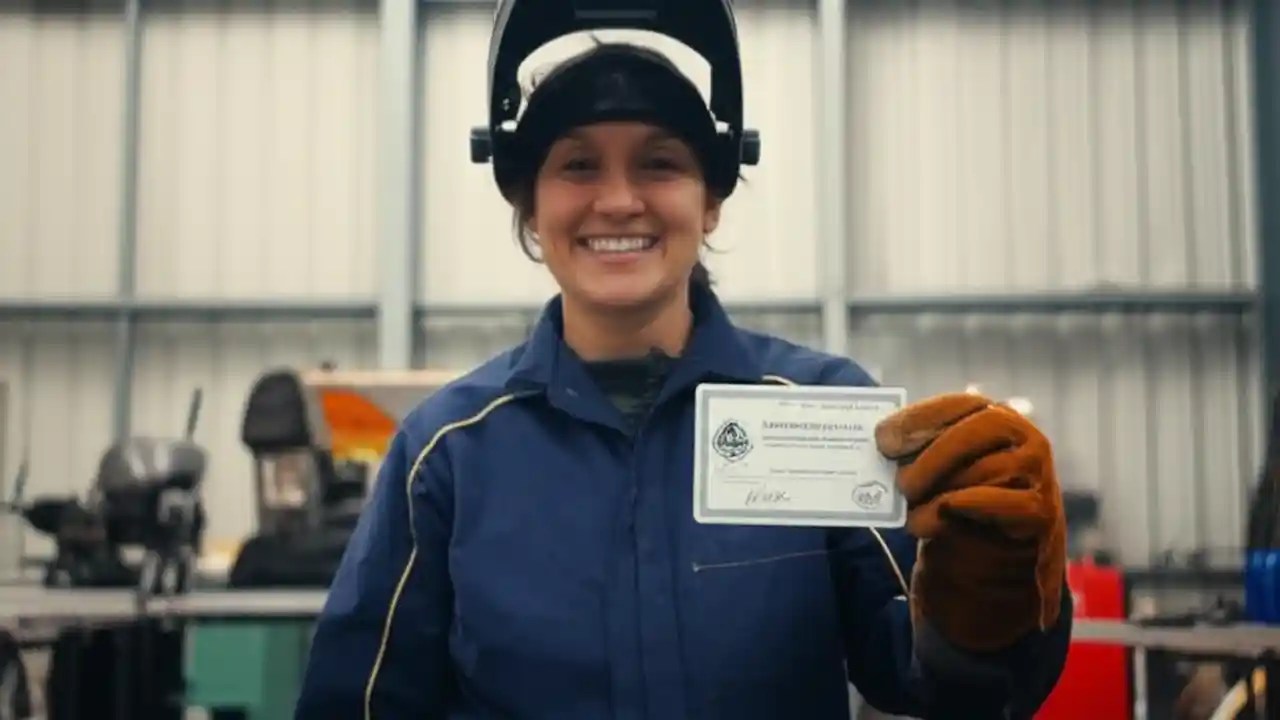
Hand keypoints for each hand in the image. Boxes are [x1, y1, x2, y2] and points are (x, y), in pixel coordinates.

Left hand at [875, 392, 1066, 652]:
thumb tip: (880, 444)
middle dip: (933, 457)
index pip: (960, 404)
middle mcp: (1024, 437)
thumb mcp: (933, 473)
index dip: (920, 418)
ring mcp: (1039, 472)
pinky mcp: (1043, 511)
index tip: (883, 440)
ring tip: (911, 518)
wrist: (992, 559)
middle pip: (977, 432)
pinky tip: (939, 517)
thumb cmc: (956, 503)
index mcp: (994, 416)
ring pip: (986, 471)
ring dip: (941, 495)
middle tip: (900, 484)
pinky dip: (970, 507)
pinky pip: (1007, 503)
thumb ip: (915, 453)